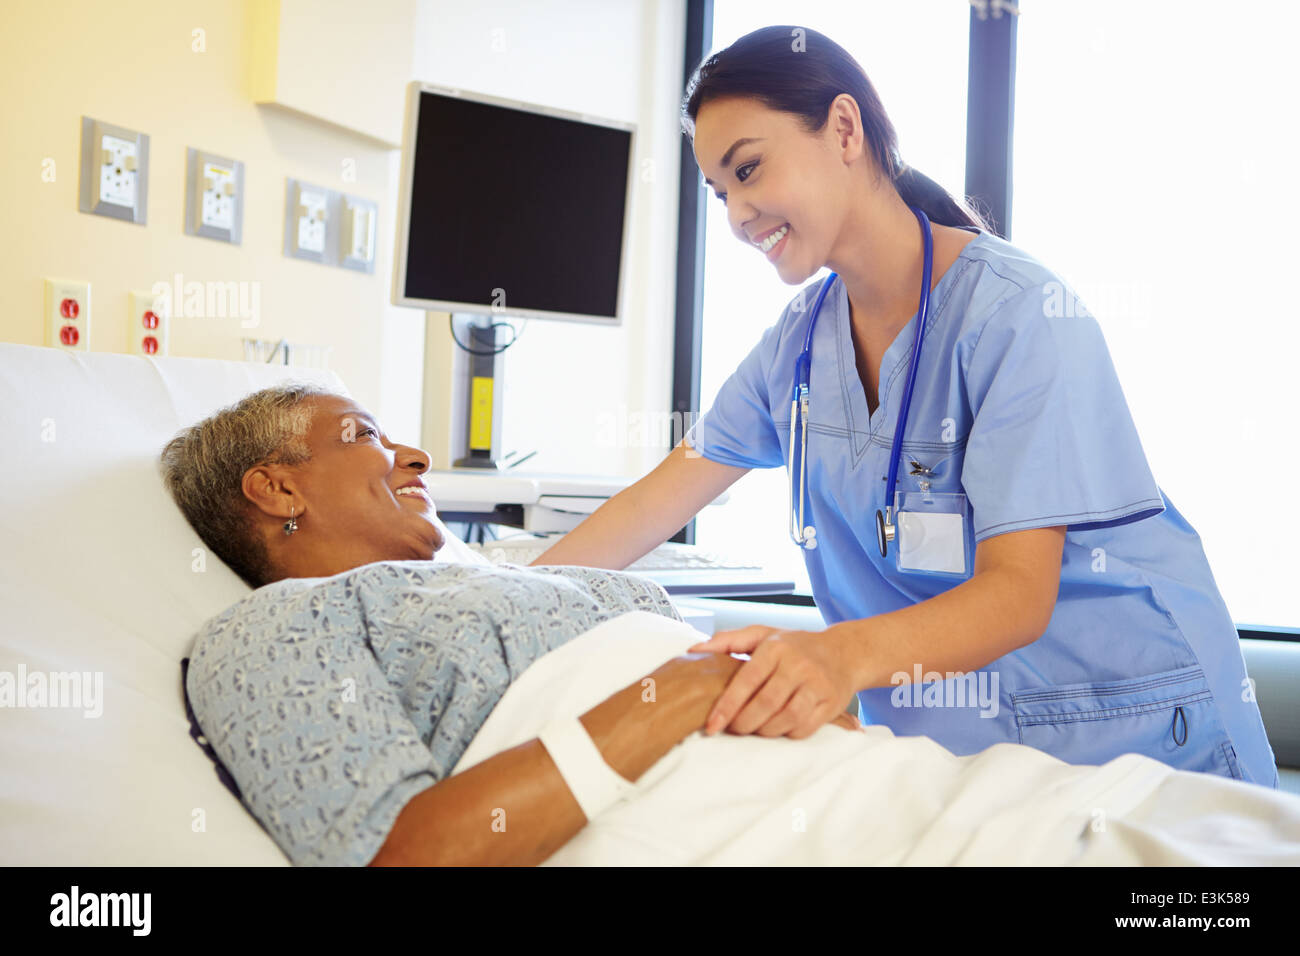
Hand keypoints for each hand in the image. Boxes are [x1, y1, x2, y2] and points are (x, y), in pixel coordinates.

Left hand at [687, 626, 858, 738]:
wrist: (843, 653)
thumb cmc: (795, 646)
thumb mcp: (762, 634)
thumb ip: (728, 640)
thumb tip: (694, 650)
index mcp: (776, 648)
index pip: (745, 681)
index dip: (726, 707)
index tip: (711, 725)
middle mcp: (798, 665)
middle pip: (764, 704)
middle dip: (743, 723)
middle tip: (733, 729)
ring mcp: (816, 685)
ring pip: (785, 719)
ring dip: (764, 731)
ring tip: (754, 728)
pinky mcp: (831, 703)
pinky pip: (804, 728)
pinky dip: (786, 733)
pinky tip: (778, 727)